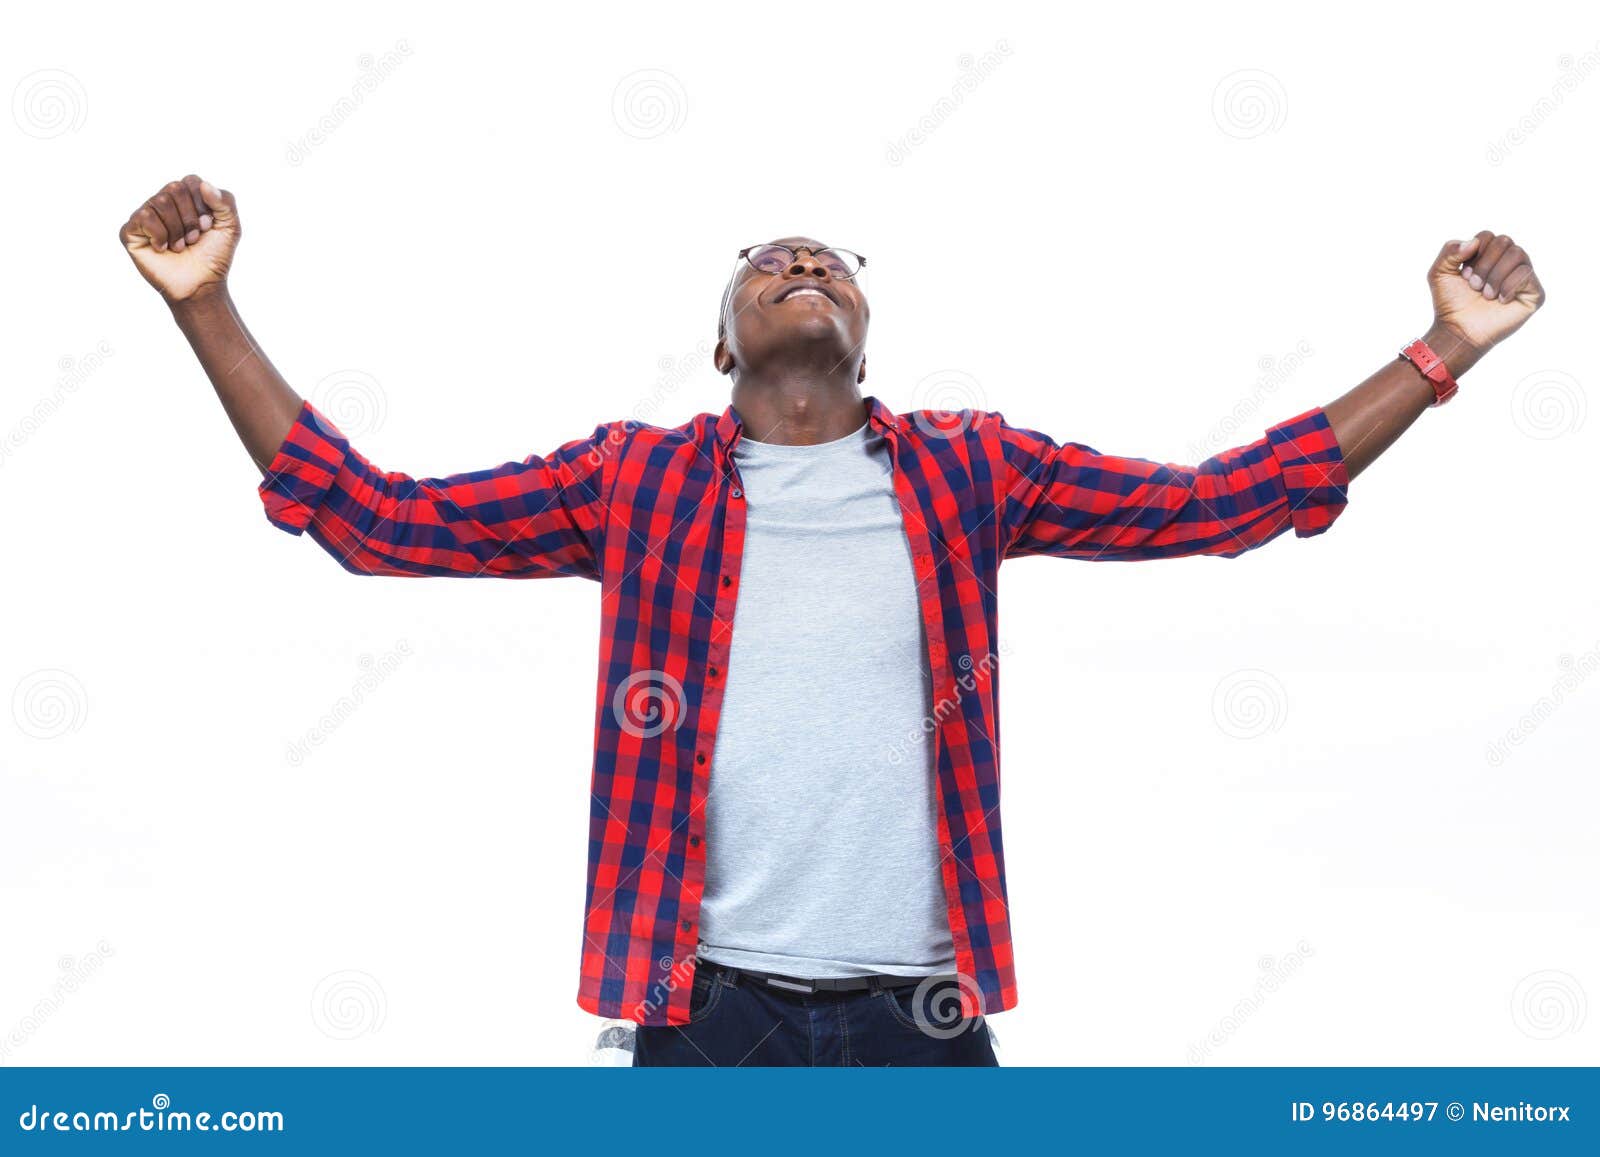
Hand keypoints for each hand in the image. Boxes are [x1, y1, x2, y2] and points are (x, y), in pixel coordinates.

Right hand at [119, 175, 239, 302]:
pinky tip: (163, 249)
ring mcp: (145, 215)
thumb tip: (204, 184)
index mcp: (185, 198)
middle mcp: (163, 203)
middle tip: (194, 238)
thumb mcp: (231, 227)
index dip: (203, 205)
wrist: (201, 285)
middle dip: (190, 218)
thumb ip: (226, 201)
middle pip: (174, 188)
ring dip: (177, 229)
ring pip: (160, 202)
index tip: (208, 227)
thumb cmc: (214, 257)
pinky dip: (160, 235)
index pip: (191, 181)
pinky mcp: (130, 231)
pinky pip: (144, 217)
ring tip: (180, 246)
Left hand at [1427, 231, 1544, 361]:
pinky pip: (1527, 273)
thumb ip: (1449, 250)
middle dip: (1484, 264)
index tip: (1464, 275)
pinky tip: (1500, 300)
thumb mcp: (1439, 272)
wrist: (1458, 330)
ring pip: (1517, 254)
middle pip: (1504, 241)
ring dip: (1495, 276)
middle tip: (1474, 286)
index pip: (1487, 236)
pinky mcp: (1534, 292)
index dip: (1474, 254)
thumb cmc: (1450, 303)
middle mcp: (1508, 262)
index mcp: (1489, 255)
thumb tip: (1474, 241)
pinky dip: (1508, 286)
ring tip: (1486, 295)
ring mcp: (1523, 276)